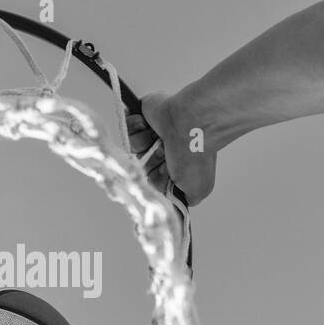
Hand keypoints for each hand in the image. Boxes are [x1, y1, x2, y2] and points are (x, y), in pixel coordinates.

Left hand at [127, 92, 218, 207]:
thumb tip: (176, 208)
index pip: (149, 181)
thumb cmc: (194, 156)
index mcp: (173, 166)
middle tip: (163, 155)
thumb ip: (184, 201)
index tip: (164, 174)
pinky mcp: (142, 116)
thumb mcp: (197, 190)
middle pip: (138, 166)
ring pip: (131, 147)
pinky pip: (126, 126)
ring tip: (160, 138)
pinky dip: (137, 126)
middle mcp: (161, 151)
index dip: (153, 180)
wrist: (190, 123)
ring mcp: (152, 133)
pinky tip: (152, 125)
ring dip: (144, 144)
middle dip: (148, 163)